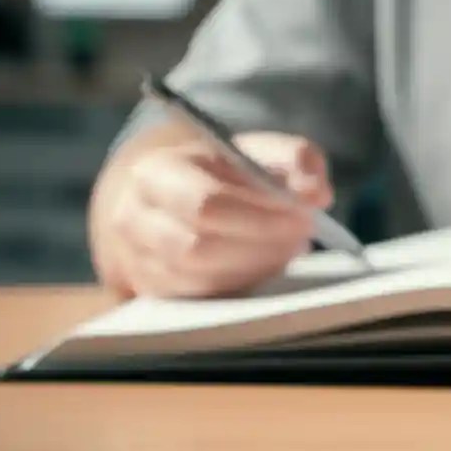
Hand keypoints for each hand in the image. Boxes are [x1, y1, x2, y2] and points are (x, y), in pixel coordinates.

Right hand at [101, 132, 333, 297]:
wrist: (184, 196)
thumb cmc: (229, 174)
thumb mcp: (265, 152)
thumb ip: (298, 161)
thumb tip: (316, 194)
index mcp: (157, 173)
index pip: (205, 204)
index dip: (260, 217)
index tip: (303, 217)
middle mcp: (135, 217)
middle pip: (199, 248)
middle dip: (261, 246)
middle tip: (301, 237)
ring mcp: (140, 259)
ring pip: (202, 279)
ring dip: (256, 268)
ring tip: (288, 249)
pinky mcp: (154, 291)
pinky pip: (203, 299)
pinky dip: (243, 285)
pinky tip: (267, 266)